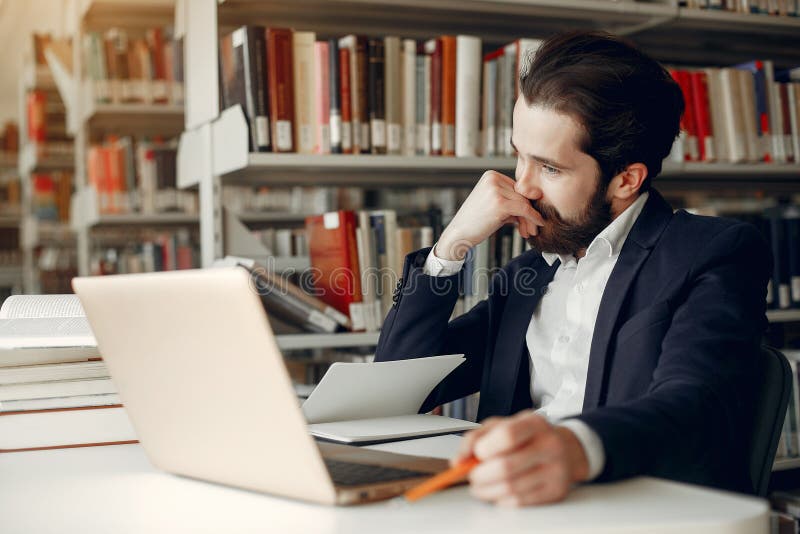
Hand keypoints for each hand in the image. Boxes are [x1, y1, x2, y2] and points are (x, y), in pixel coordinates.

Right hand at [435, 171, 543, 260]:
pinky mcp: (499, 203)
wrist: (458, 234)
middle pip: (522, 195)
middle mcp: (493, 179)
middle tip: (532, 228)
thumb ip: (512, 200)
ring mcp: (495, 190)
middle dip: (529, 212)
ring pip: (524, 202)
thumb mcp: (494, 205)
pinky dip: (533, 218)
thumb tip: (536, 202)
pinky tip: (537, 225)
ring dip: (530, 219)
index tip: (531, 218)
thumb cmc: (475, 222)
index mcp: (491, 175)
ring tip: (530, 231)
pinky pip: (524, 209)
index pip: (517, 188)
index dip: (526, 203)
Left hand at [453, 411, 589, 506]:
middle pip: (506, 467)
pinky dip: (502, 499)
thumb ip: (475, 438)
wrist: (566, 449)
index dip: (485, 448)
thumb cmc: (528, 437)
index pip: (507, 435)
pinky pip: (520, 501)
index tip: (477, 454)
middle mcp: (549, 445)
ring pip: (510, 488)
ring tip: (481, 486)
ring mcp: (556, 470)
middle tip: (472, 476)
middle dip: (480, 475)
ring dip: (487, 491)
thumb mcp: (501, 425)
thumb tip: (457, 461)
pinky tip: (499, 492)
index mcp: (534, 423)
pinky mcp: (556, 491)